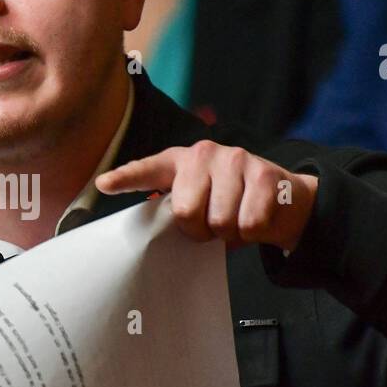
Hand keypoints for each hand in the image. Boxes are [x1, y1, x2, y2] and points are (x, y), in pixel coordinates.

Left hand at [95, 141, 317, 251]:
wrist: (283, 199)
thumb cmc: (231, 205)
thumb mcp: (201, 201)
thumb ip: (178, 208)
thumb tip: (158, 233)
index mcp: (180, 162)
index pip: (147, 169)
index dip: (125, 178)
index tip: (104, 184)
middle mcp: (204, 153)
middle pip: (186, 211)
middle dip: (200, 230)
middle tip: (211, 226)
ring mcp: (235, 159)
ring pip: (220, 221)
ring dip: (230, 233)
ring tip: (235, 220)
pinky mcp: (264, 174)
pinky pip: (249, 223)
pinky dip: (253, 232)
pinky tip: (255, 218)